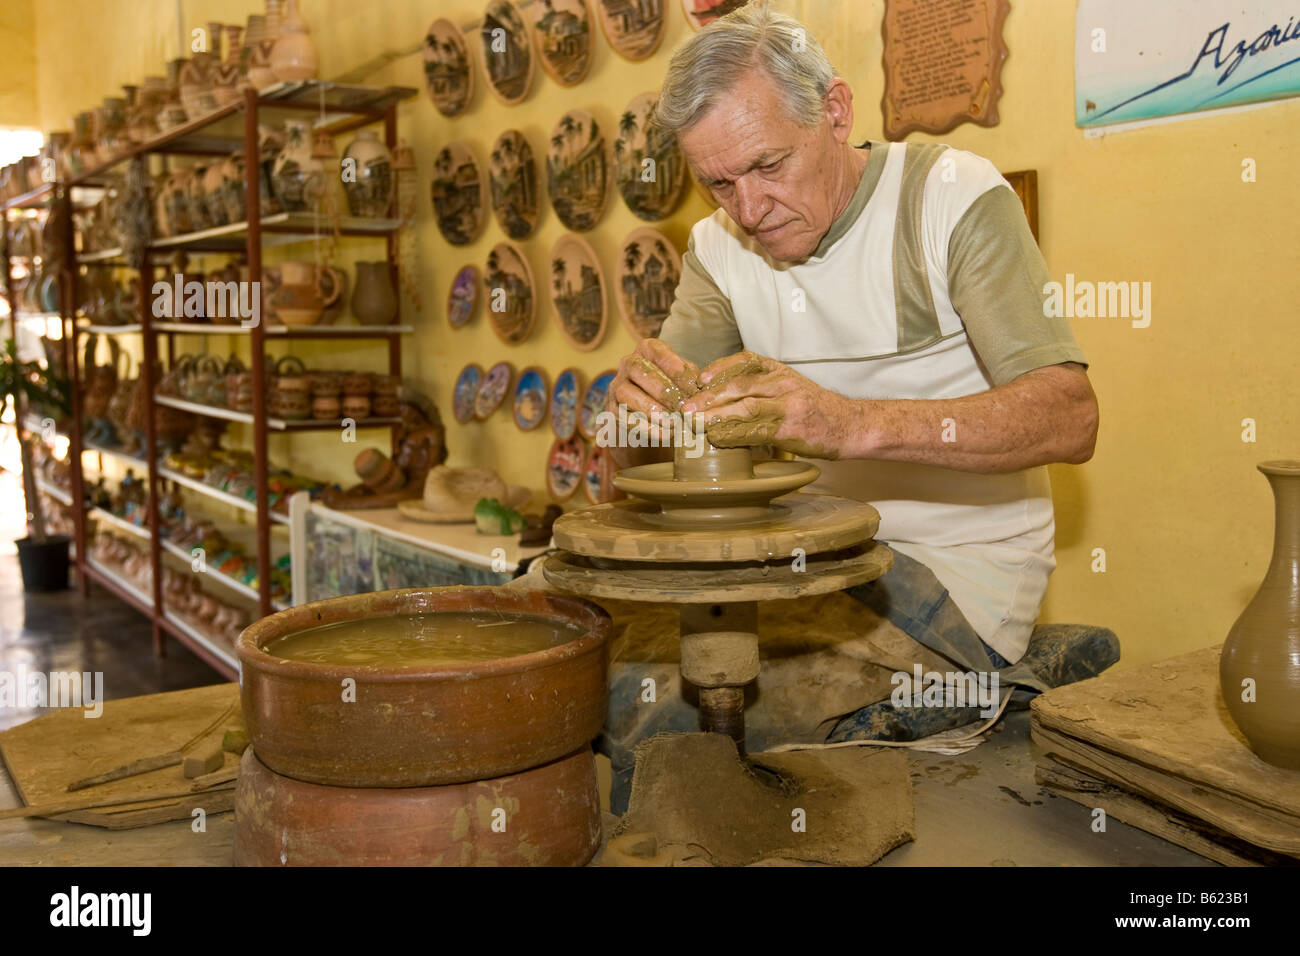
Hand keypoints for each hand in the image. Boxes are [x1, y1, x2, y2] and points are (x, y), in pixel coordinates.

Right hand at [606, 338, 701, 440]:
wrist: (648, 416)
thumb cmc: (670, 391)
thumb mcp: (682, 379)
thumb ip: (689, 378)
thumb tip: (701, 384)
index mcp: (646, 350)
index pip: (658, 352)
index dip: (675, 367)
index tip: (693, 384)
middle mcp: (628, 364)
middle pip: (638, 369)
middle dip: (662, 389)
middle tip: (682, 406)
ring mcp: (616, 386)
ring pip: (626, 393)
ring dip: (651, 409)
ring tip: (672, 422)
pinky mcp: (612, 409)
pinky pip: (625, 417)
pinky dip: (646, 427)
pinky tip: (665, 434)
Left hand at [681, 350, 854, 459]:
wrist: (852, 426)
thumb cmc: (816, 411)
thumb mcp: (790, 389)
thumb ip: (761, 390)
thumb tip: (720, 403)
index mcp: (781, 371)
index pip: (746, 361)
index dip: (720, 368)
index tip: (700, 378)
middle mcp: (784, 383)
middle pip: (740, 385)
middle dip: (710, 396)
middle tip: (687, 407)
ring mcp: (788, 405)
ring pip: (745, 406)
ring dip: (716, 416)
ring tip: (695, 423)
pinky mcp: (791, 428)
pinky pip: (756, 430)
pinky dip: (733, 435)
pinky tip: (717, 439)